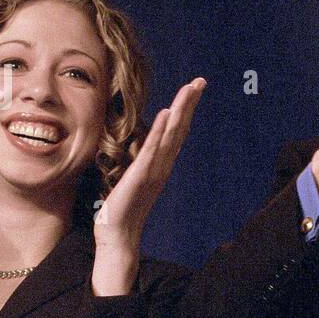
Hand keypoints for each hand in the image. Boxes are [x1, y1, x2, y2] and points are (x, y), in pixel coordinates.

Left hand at [90, 78, 204, 293]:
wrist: (118, 236)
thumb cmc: (122, 209)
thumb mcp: (133, 179)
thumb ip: (142, 162)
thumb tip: (145, 148)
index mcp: (160, 164)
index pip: (176, 132)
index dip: (185, 109)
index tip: (193, 88)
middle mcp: (162, 165)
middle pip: (180, 129)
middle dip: (189, 103)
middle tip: (200, 81)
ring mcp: (153, 170)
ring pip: (171, 135)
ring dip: (181, 111)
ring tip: (189, 89)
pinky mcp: (140, 176)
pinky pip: (152, 149)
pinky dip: (160, 131)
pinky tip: (167, 114)